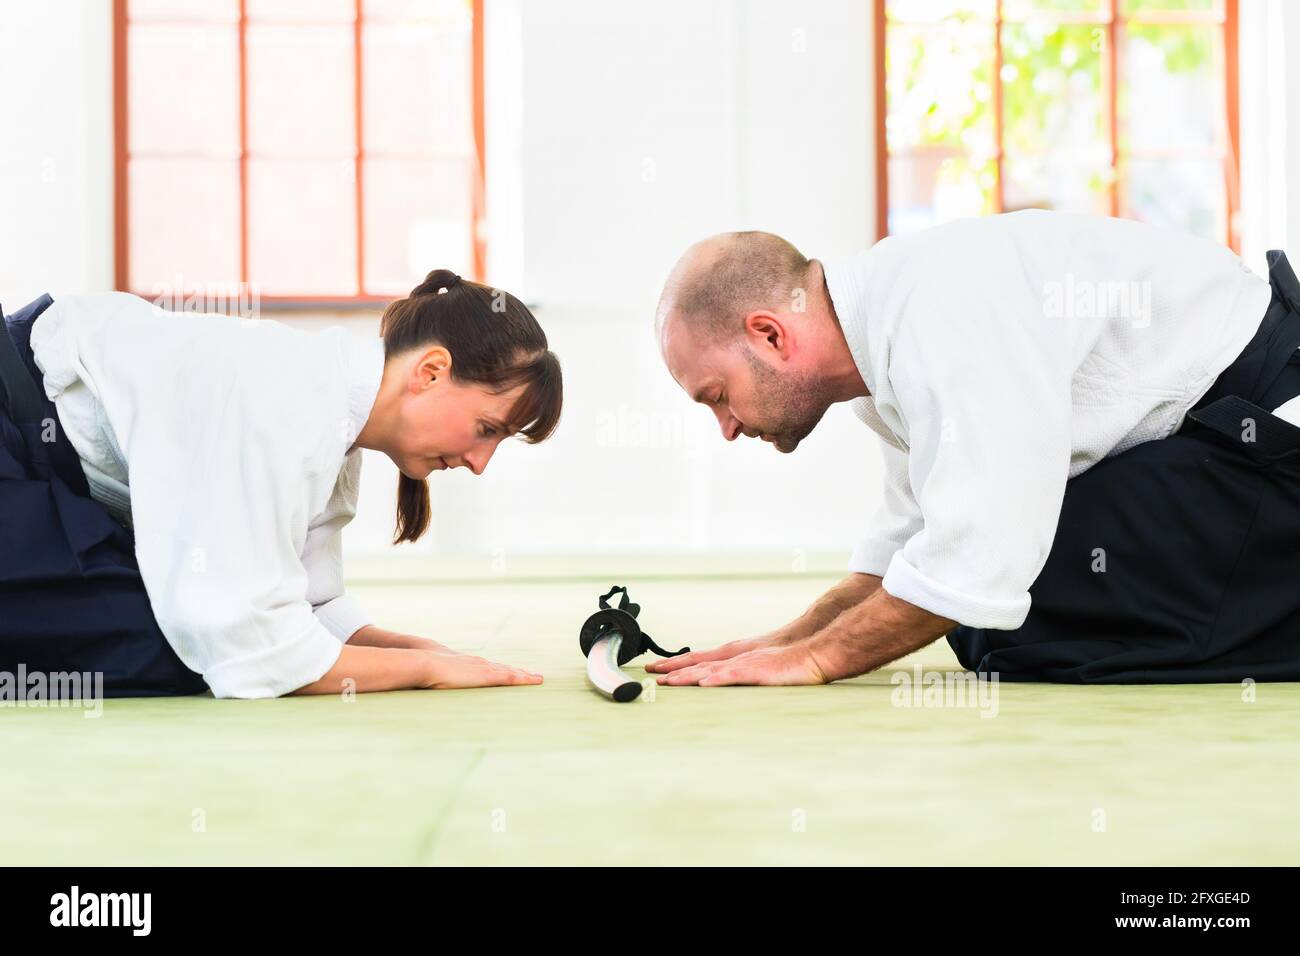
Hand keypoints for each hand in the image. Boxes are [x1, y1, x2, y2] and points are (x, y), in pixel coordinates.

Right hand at [421, 651, 542, 688]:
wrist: (425, 664)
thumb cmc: (425, 671)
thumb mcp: (434, 676)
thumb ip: (438, 680)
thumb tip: (431, 686)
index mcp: (467, 664)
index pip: (489, 668)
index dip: (501, 671)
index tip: (511, 672)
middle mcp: (479, 663)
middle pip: (503, 668)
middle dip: (517, 672)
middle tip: (532, 676)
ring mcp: (484, 668)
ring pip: (510, 672)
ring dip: (524, 675)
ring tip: (537, 679)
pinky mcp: (487, 675)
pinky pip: (511, 678)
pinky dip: (524, 679)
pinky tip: (534, 681)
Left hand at [655, 641, 829, 686]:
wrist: (815, 650)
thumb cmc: (791, 659)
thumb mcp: (760, 665)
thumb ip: (741, 671)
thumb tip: (721, 682)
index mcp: (735, 654)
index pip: (699, 658)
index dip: (677, 664)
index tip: (656, 669)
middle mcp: (736, 656)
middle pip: (698, 662)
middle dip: (673, 668)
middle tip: (649, 673)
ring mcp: (746, 663)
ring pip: (711, 669)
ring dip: (688, 676)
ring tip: (667, 681)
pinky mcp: (759, 671)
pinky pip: (734, 675)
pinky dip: (718, 679)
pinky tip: (704, 683)